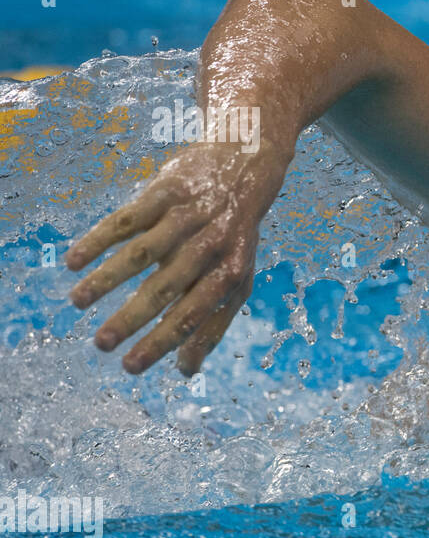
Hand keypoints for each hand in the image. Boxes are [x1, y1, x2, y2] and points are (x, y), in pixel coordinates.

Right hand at [66, 140, 288, 375]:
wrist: (245, 166)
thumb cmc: (237, 236)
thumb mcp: (238, 278)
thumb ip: (214, 323)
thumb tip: (187, 371)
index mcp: (229, 272)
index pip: (193, 314)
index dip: (162, 341)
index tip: (131, 367)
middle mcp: (209, 245)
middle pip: (165, 288)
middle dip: (132, 319)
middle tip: (101, 344)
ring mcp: (186, 217)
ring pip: (141, 253)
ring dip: (107, 279)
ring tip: (77, 303)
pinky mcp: (165, 191)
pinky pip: (127, 218)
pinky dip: (98, 240)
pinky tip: (73, 261)